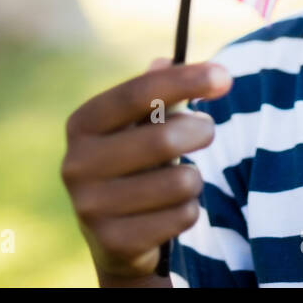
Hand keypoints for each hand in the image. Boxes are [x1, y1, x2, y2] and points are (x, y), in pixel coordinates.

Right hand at [61, 57, 232, 282]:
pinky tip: (168, 213)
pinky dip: (188, 211)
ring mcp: (91, 206)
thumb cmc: (136, 163)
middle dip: (200, 131)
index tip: (225, 76)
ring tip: (180, 181)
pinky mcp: (114, 242)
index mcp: (83, 124)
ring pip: (181, 182)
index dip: (184, 80)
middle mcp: (76, 163)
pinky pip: (182, 217)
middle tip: (206, 131)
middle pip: (165, 138)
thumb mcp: (140, 125)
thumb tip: (165, 60)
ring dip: (194, 179)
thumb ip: (155, 92)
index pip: (137, 93)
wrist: (115, 237)